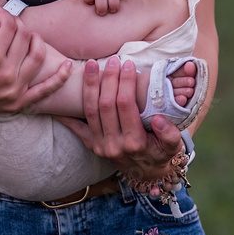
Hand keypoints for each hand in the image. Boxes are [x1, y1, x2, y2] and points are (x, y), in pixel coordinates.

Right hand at [0, 9, 70, 122]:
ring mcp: (14, 91)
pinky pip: (46, 91)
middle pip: (24, 38)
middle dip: (18, 25)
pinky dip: (60, 78)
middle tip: (9, 24)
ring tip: (27, 35)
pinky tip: (67, 65)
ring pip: (38, 56)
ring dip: (37, 40)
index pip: (9, 27)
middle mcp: (6, 75)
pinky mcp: (18, 103)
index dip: (5, 15)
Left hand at [57, 58, 183, 181]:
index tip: (128, 65)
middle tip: (112, 60)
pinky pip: (76, 128)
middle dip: (108, 78)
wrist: (148, 174)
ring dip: (89, 85)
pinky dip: (66, 113)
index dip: (125, 82)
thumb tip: (158, 119)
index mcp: (135, 142)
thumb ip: (170, 134)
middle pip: (106, 104)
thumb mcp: (173, 147)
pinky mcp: (92, 146)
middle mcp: (114, 145)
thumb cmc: (161, 154)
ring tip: (91, 65)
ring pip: (90, 110)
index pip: (125, 105)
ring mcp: (100, 146)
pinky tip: (60, 97)